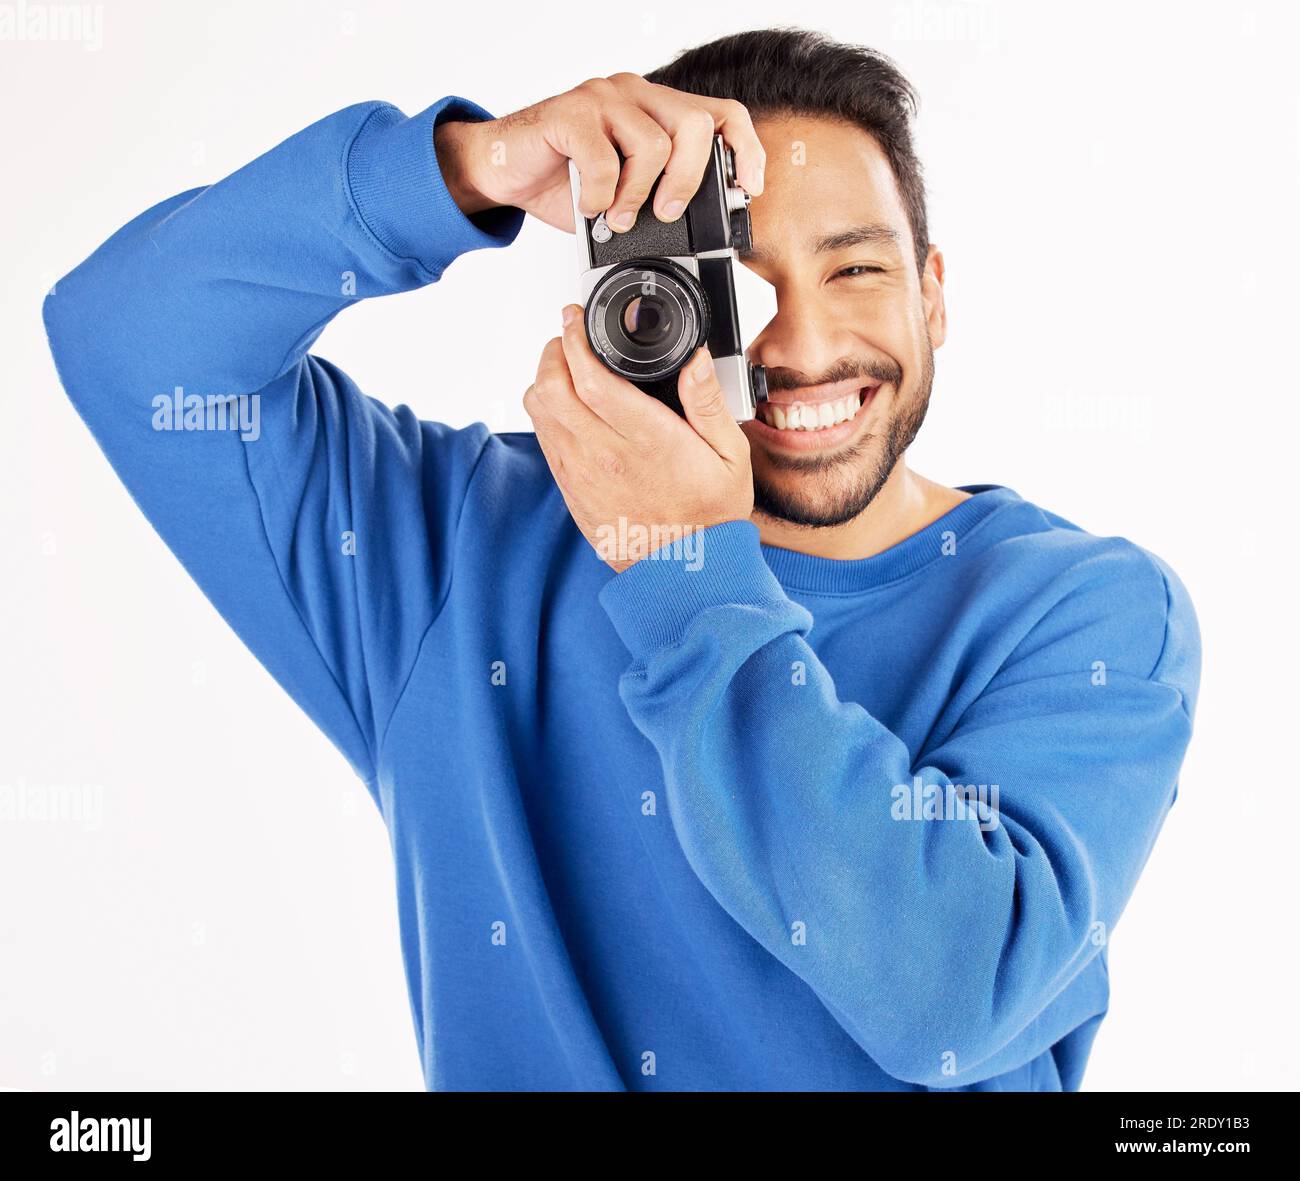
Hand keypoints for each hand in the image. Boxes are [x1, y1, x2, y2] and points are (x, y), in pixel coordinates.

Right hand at [435, 73, 764, 232]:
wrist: (501, 168)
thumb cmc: (562, 179)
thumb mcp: (622, 192)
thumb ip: (657, 195)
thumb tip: (698, 229)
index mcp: (655, 109)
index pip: (721, 115)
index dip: (745, 151)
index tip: (746, 190)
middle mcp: (634, 94)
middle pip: (694, 128)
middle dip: (688, 182)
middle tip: (665, 214)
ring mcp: (602, 99)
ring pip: (653, 144)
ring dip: (637, 196)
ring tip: (616, 218)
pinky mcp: (569, 113)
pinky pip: (603, 158)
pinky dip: (600, 196)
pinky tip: (588, 207)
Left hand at [525, 305, 753, 571]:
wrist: (685, 575)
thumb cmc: (709, 517)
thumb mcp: (730, 455)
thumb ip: (709, 402)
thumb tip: (696, 359)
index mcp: (647, 441)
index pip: (591, 378)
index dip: (575, 339)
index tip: (576, 319)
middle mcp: (605, 456)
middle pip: (552, 387)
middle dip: (554, 351)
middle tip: (569, 337)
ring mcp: (582, 475)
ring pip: (539, 411)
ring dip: (547, 379)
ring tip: (568, 367)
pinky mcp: (570, 490)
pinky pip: (544, 438)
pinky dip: (548, 412)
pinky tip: (569, 405)